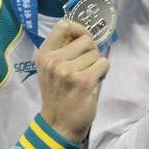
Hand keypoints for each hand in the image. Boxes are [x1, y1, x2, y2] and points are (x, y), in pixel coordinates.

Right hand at [35, 20, 109, 142]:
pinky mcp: (84, 81)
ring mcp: (68, 71)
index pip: (64, 25)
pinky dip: (103, 72)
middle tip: (85, 67)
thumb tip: (85, 34)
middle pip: (86, 40)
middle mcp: (53, 61)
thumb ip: (62, 50)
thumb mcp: (50, 69)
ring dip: (96, 64)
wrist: (59, 124)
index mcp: (44, 54)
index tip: (83, 39)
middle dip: (91, 52)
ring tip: (86, 77)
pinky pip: (103, 63)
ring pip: (96, 53)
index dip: (79, 29)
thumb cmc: (58, 94)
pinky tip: (93, 82)